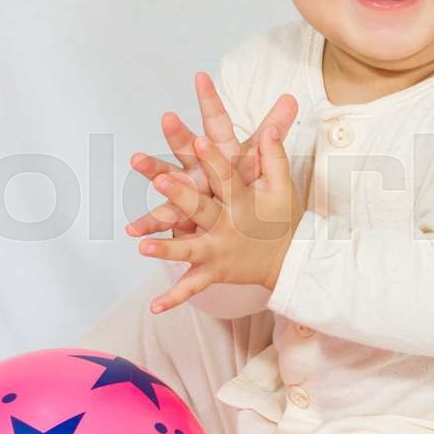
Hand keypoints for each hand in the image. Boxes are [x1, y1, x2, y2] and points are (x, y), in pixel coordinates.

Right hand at [126, 72, 297, 239]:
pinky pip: (163, 218)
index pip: (217, 121)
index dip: (211, 99)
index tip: (202, 77)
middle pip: (187, 145)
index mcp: (221, 150)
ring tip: (138, 160)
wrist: (234, 218)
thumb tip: (292, 97)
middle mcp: (199, 164)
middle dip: (178, 132)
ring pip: (167, 176)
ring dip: (153, 169)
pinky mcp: (180, 213)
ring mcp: (187, 187)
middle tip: (169, 117)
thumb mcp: (262, 157)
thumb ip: (274, 129)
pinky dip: (148, 223)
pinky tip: (135, 228)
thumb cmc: (243, 181)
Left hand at [135, 125, 304, 312]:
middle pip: (201, 208)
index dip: (212, 157)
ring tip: (141, 244)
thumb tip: (270, 127)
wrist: (292, 262)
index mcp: (242, 201)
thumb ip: (274, 156)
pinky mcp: (214, 272)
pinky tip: (153, 306)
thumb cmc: (282, 219)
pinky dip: (174, 297)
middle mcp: (228, 226)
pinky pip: (192, 286)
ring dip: (166, 248)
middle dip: (180, 194)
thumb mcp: (283, 186)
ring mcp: (219, 251)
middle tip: (159, 179)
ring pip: (189, 249)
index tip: (198, 138)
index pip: (226, 175)